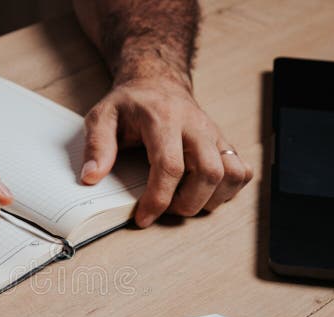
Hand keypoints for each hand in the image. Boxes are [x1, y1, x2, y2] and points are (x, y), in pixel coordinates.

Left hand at [80, 75, 252, 226]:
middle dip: (187, 204)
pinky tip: (204, 194)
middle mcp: (195, 126)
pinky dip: (228, 190)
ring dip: (210, 199)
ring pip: (231, 174)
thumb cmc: (130, 104)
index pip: (170, 166)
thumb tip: (91, 177)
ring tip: (183, 203)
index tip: (143, 217)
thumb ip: (97, 145)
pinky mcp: (223, 144)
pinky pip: (241, 171)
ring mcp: (213, 135)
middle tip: (164, 210)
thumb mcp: (102, 116)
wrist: (157, 82)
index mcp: (164, 119)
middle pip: (209, 173)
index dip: (158, 199)